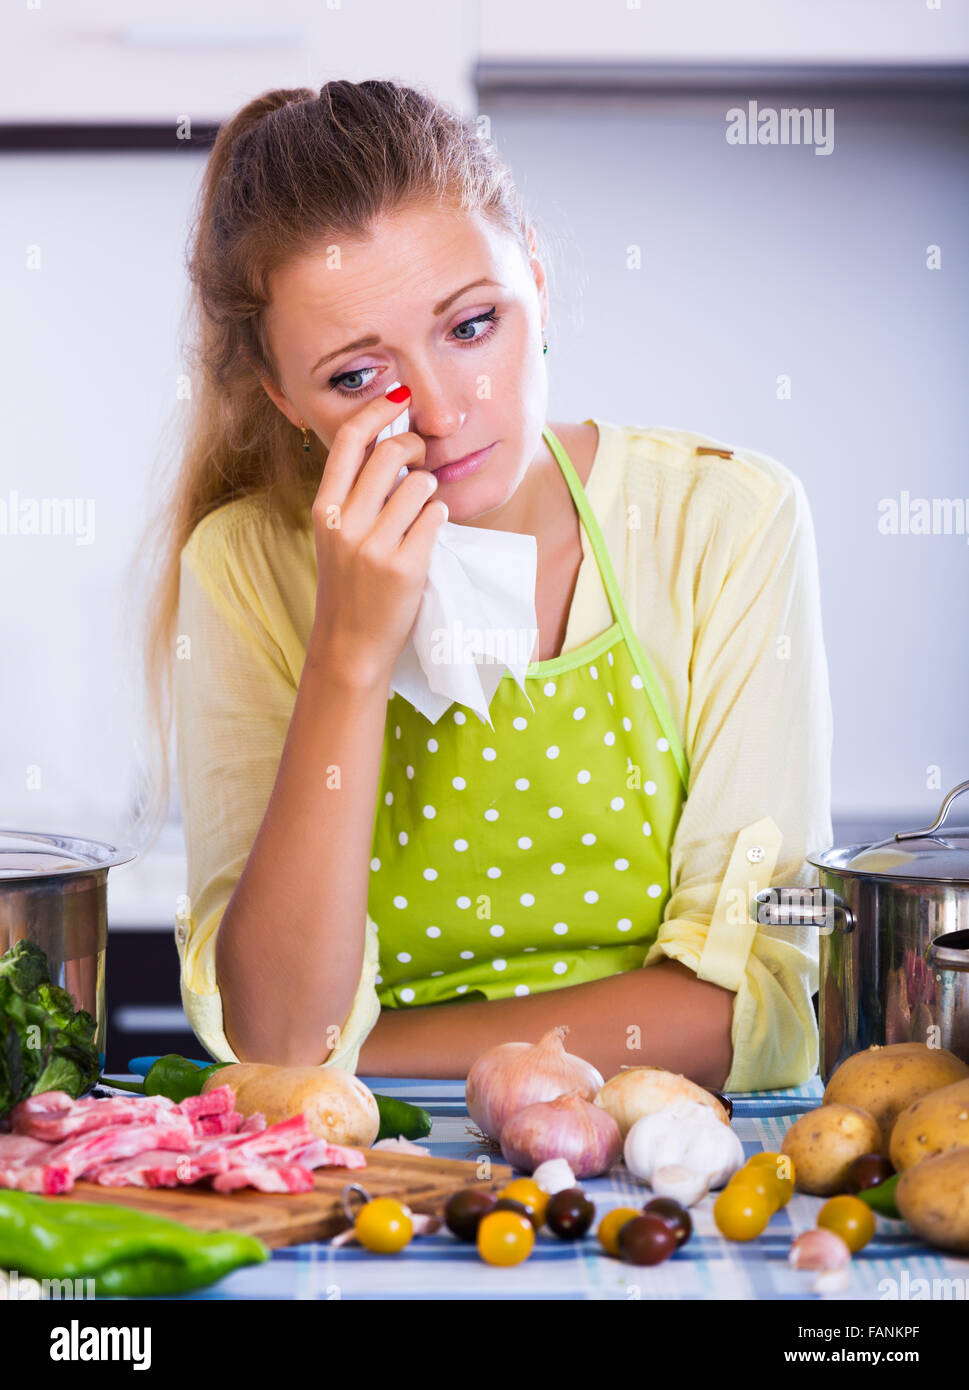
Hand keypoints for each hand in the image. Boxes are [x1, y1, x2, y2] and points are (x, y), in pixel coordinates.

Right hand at [308, 387, 447, 684]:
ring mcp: (373, 547)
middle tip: (422, 460)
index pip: (349, 440)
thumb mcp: (336, 535)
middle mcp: (344, 523)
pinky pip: (436, 517)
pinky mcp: (404, 567)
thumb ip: (354, 494)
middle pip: (390, 454)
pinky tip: (428, 534)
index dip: (378, 409)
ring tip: (421, 511)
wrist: (349, 645)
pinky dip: (439, 519)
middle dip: (415, 448)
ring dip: (429, 490)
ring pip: (420, 484)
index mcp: (324, 508)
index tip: (399, 394)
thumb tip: (389, 444)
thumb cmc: (348, 586)